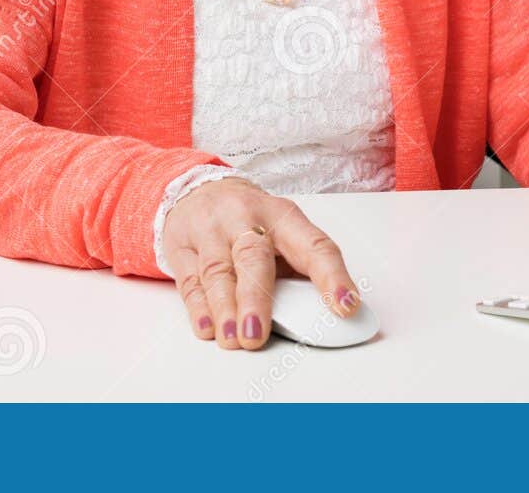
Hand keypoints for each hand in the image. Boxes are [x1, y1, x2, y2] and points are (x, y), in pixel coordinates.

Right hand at [161, 176, 359, 349]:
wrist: (201, 190)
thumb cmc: (252, 221)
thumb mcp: (282, 232)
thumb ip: (297, 269)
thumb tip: (317, 316)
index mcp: (284, 216)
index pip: (314, 245)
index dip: (332, 277)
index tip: (345, 307)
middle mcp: (246, 219)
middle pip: (253, 256)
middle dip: (256, 297)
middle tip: (258, 334)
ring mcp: (211, 231)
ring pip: (218, 270)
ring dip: (225, 308)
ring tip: (233, 339)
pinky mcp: (183, 247)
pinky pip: (191, 280)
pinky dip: (198, 308)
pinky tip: (207, 328)